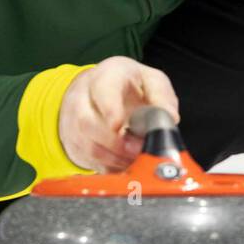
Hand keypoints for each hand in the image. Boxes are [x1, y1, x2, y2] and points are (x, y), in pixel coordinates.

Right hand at [59, 57, 179, 171]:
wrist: (98, 92)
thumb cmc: (128, 86)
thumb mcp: (151, 80)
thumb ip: (162, 95)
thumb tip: (170, 118)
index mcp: (107, 76)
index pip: (102, 89)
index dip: (109, 109)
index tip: (117, 125)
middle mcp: (82, 97)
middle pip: (87, 123)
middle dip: (116, 143)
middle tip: (138, 150)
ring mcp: (73, 122)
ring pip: (88, 146)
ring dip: (114, 159)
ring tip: (136, 159)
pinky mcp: (75, 144)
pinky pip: (89, 162)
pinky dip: (110, 168)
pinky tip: (125, 165)